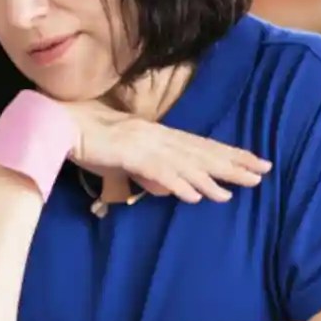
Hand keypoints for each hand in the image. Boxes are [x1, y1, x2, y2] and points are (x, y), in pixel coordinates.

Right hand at [63, 100, 271, 203]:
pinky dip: (180, 183)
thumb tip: (167, 188)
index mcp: (154, 135)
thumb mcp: (121, 159)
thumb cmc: (84, 140)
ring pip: (188, 162)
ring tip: (242, 186)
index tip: (251, 161)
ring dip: (215, 176)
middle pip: (201, 151)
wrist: (57, 124)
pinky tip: (197, 196)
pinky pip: (159, 172)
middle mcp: (155, 136)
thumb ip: (145, 172)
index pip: (198, 145)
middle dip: (234, 162)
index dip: (226, 154)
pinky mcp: (129, 154)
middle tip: (264, 171)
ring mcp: (144, 144)